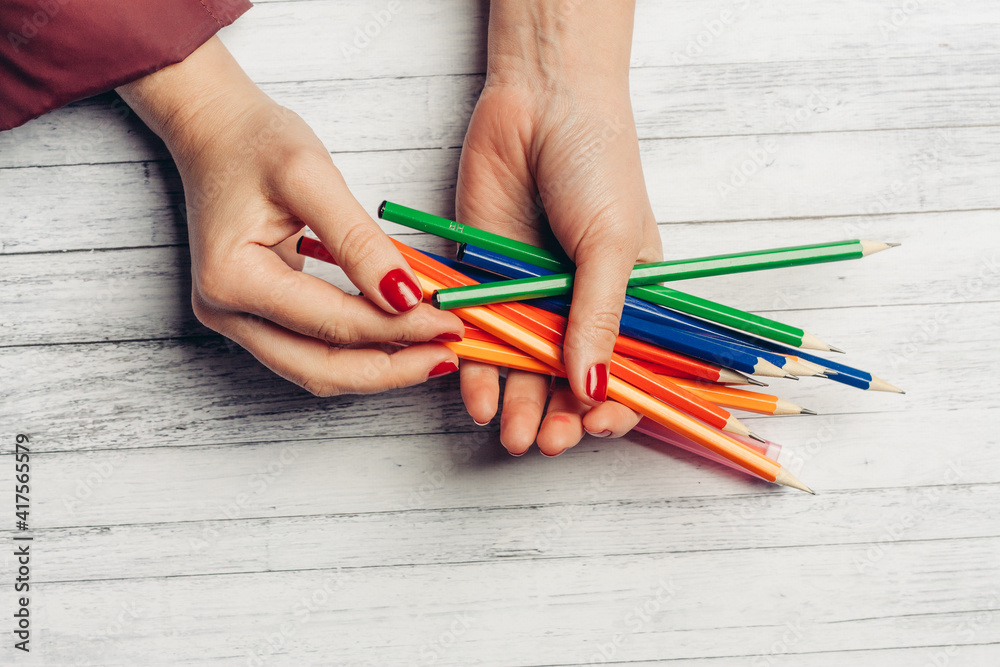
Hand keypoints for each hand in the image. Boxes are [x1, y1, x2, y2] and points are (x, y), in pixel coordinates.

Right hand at [118, 37, 463, 394]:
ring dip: (378, 368)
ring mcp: (236, 319)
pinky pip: (312, 351)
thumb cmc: (253, 142)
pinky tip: (399, 339)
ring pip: (318, 371)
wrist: (215, 130)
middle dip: (391, 368)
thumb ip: (358, 241)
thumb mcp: (312, 176)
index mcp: (232, 278)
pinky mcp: (254, 316)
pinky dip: (359, 351)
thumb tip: (406, 297)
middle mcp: (225, 311)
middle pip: (322, 369)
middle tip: (448, 355)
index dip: (398, 329)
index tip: (449, 323)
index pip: (334, 324)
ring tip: (431, 353)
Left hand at [456, 1, 662, 455]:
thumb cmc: (597, 165)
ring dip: (519, 406)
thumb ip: (600, 316)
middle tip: (544, 441)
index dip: (615, 405)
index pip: (627, 370)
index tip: (596, 425)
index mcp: (627, 298)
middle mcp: (578, 305)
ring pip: (523, 368)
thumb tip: (597, 387)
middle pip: (570, 380)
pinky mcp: (485, 281)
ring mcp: (530, 295)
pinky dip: (478, 369)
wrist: (539, 101)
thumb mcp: (611, 245)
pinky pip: (481, 335)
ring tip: (511, 436)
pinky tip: (477, 398)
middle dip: (559, 417)